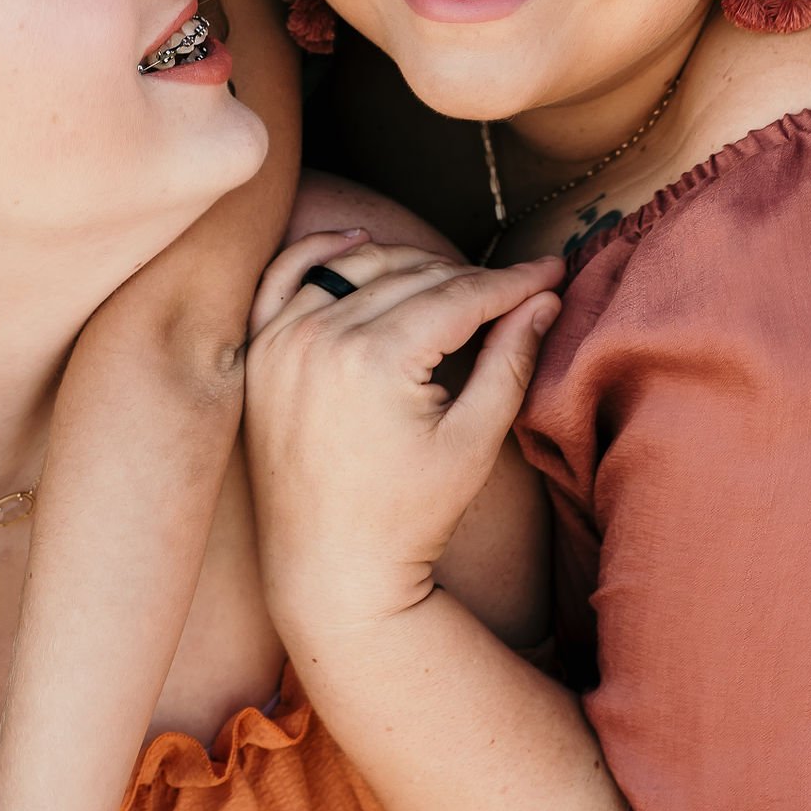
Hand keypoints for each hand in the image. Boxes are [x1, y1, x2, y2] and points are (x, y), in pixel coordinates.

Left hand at [244, 234, 562, 643]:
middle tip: (515, 290)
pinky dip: (321, 254)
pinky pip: (284, 277)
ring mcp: (281, 342)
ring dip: (409, 264)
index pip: (458, 295)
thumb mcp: (473, 440)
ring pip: (358, 268)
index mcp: (374, 358)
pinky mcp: (259, 354)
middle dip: (471, 280)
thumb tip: (544, 298)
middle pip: (414, 276)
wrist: (329, 568)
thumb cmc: (408, 515)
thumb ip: (510, 360)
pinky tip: (357, 242)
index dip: (513, 281)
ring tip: (455, 281)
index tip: (551, 269)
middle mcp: (320, 337)